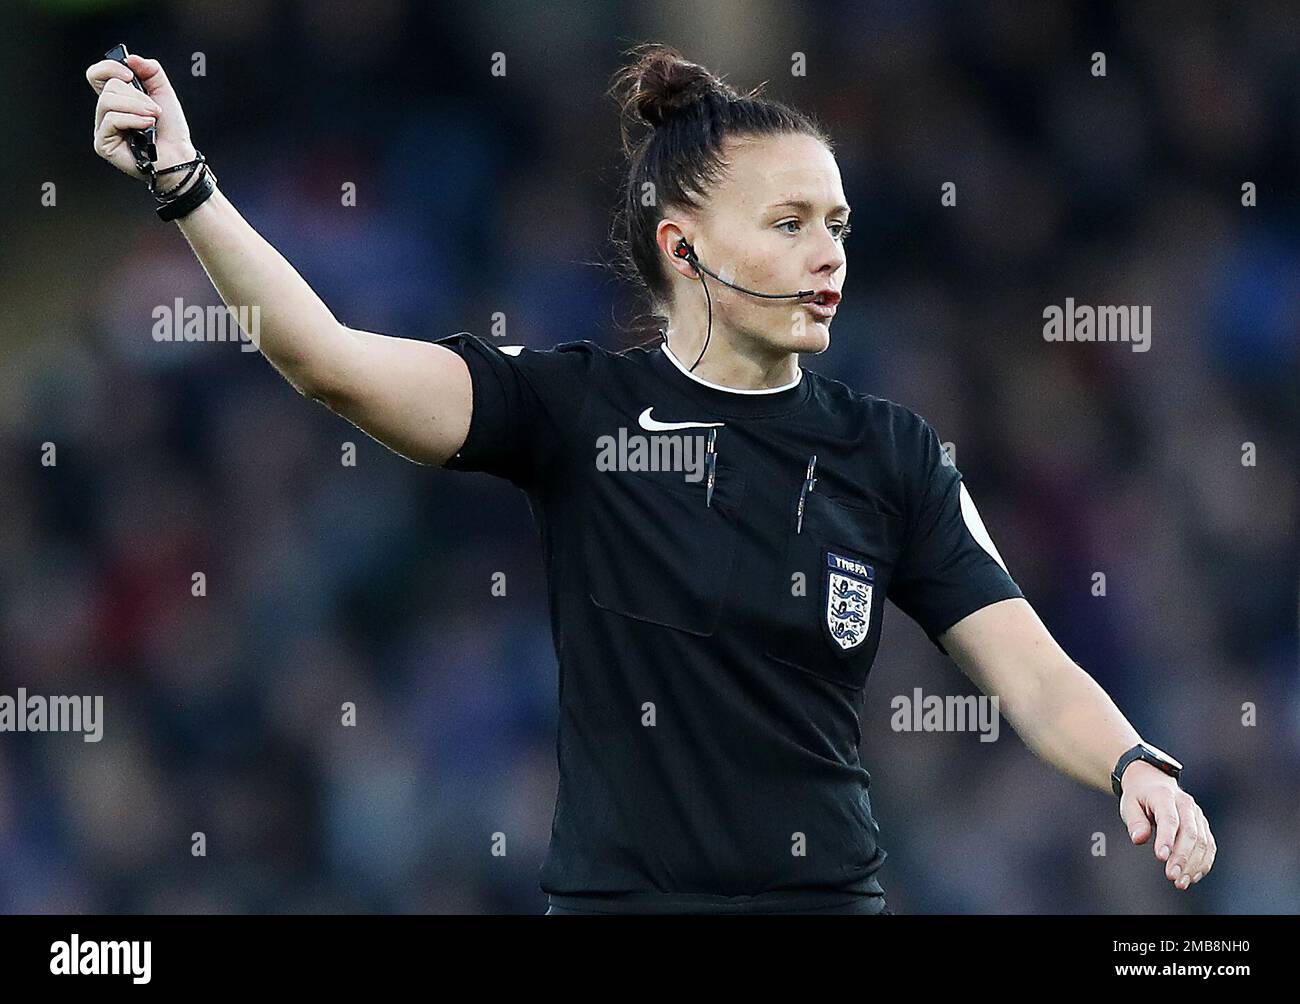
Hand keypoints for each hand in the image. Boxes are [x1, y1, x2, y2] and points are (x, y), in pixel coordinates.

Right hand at [86, 53, 196, 181]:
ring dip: (137, 107)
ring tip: (152, 118)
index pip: (97, 75)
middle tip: (154, 109)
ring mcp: (103, 128)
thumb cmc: (171, 131)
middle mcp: (107, 112)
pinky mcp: (103, 143)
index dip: (110, 68)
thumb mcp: (164, 94)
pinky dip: (132, 120)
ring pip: (108, 101)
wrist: (179, 156)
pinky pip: (111, 120)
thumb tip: (131, 59)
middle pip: (108, 87)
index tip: (131, 75)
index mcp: (117, 99)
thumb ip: (151, 72)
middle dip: (136, 96)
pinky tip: (146, 126)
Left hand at [1119, 761, 1216, 890]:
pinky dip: (1203, 864)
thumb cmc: (1139, 797)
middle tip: (1171, 876)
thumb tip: (1139, 839)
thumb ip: (1134, 821)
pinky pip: (1209, 847)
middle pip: (1190, 833)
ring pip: (1203, 842)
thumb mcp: (1128, 804)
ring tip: (1180, 883)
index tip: (1161, 857)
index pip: (1169, 819)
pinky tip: (1191, 877)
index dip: (1166, 839)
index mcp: (1164, 795)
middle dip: (1182, 857)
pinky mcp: (1203, 826)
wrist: (1154, 782)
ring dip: (1194, 865)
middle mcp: (1186, 804)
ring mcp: (1197, 815)